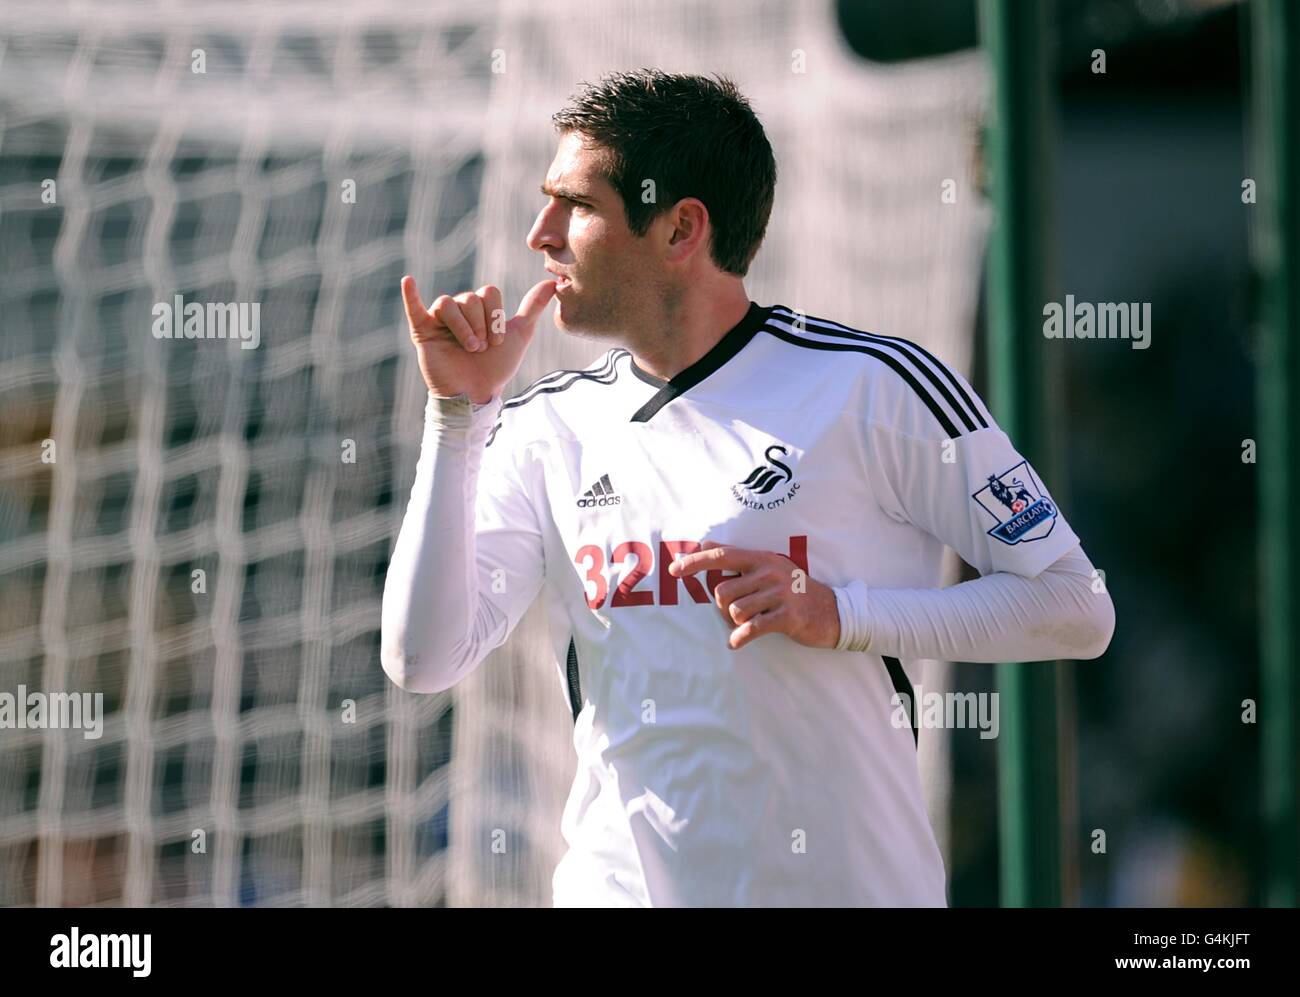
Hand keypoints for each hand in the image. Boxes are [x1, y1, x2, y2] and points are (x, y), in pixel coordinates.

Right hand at [401, 276, 556, 403]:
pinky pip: (413, 308)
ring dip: (464, 327)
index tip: (498, 342)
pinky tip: (408, 281)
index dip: (497, 316)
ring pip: (449, 303)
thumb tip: (552, 282)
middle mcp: (459, 309)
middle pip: (470, 298)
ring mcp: (439, 320)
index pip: (488, 292)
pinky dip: (410, 295)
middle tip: (482, 348)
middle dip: (481, 325)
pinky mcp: (423, 332)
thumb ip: (532, 308)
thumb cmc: (496, 366)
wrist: (476, 394)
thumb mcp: (518, 335)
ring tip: (470, 348)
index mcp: (479, 308)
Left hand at [667, 541, 841, 650]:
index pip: (721, 555)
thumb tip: (704, 543)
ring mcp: (780, 593)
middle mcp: (770, 571)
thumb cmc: (793, 590)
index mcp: (762, 558)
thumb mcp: (769, 566)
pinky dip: (740, 638)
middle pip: (722, 591)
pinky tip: (737, 641)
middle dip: (722, 607)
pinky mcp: (787, 616)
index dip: (695, 562)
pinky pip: (751, 628)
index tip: (673, 569)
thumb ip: (738, 556)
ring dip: (735, 622)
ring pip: (734, 611)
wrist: (834, 611)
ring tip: (751, 622)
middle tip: (740, 611)